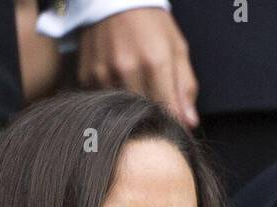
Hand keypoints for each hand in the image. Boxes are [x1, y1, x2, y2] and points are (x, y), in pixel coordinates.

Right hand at [78, 8, 199, 127]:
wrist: (114, 0)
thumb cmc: (153, 25)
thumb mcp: (177, 50)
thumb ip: (185, 87)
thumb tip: (189, 122)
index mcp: (155, 63)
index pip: (168, 111)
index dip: (174, 122)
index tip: (175, 125)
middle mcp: (127, 70)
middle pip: (144, 115)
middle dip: (153, 118)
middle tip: (156, 112)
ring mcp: (104, 73)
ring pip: (122, 112)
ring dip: (131, 111)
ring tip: (137, 96)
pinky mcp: (88, 76)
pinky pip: (104, 102)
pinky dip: (113, 102)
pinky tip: (120, 87)